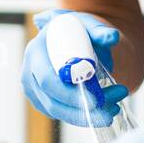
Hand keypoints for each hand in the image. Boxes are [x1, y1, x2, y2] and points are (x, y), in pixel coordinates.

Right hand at [21, 9, 128, 126]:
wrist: (69, 39)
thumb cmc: (75, 31)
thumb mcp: (86, 25)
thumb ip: (99, 30)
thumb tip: (112, 37)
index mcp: (36, 51)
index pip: (47, 80)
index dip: (69, 93)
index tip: (96, 99)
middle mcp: (29, 73)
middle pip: (52, 102)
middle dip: (82, 111)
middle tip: (109, 112)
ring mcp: (33, 89)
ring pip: (57, 112)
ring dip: (86, 116)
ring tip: (114, 109)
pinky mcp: (41, 101)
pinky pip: (60, 114)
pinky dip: (82, 116)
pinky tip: (104, 110)